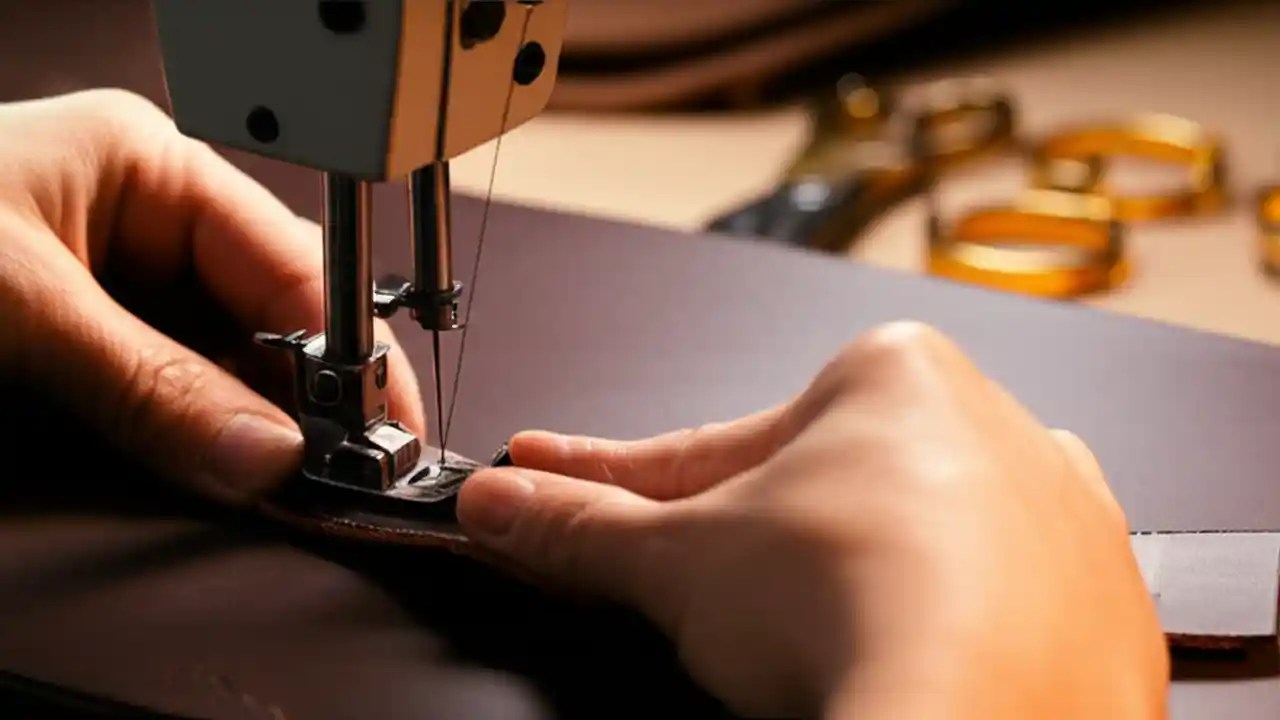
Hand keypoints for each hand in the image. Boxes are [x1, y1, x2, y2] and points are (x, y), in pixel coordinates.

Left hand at [0, 89, 423, 502]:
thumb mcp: (16, 305)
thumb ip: (149, 383)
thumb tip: (267, 453)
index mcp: (146, 166)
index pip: (291, 260)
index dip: (345, 347)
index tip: (378, 429)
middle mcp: (139, 227)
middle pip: (267, 319)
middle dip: (305, 397)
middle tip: (340, 473)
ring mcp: (113, 292)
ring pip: (224, 368)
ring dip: (254, 428)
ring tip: (291, 483)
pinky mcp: (81, 352)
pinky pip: (172, 401)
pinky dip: (201, 444)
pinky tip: (224, 474)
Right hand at [457, 322, 1167, 718]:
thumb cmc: (864, 612)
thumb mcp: (682, 561)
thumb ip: (583, 525)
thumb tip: (507, 506)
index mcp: (896, 378)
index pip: (716, 441)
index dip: (619, 471)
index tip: (563, 479)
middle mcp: (996, 431)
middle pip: (821, 489)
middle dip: (744, 533)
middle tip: (670, 573)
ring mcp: (1056, 521)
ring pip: (911, 545)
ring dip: (846, 582)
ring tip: (795, 637)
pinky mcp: (1095, 609)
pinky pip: (993, 608)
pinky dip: (936, 631)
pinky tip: (892, 661)